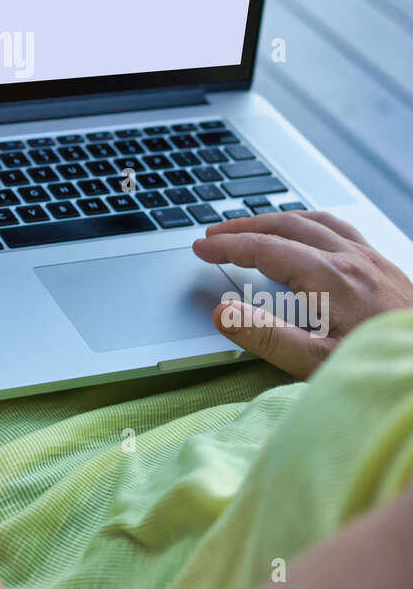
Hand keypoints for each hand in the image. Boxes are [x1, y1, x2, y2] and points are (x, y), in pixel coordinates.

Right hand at [193, 210, 412, 378]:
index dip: (229, 246)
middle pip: (288, 225)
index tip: (202, 247)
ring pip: (316, 222)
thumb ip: (266, 337)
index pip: (266, 249)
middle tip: (215, 234)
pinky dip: (311, 224)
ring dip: (278, 220)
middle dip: (246, 226)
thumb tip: (222, 313)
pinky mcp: (386, 268)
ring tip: (254, 227)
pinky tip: (309, 234)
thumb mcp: (317, 363)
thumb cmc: (381, 368)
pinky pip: (341, 229)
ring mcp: (372, 260)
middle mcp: (351, 259)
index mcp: (330, 278)